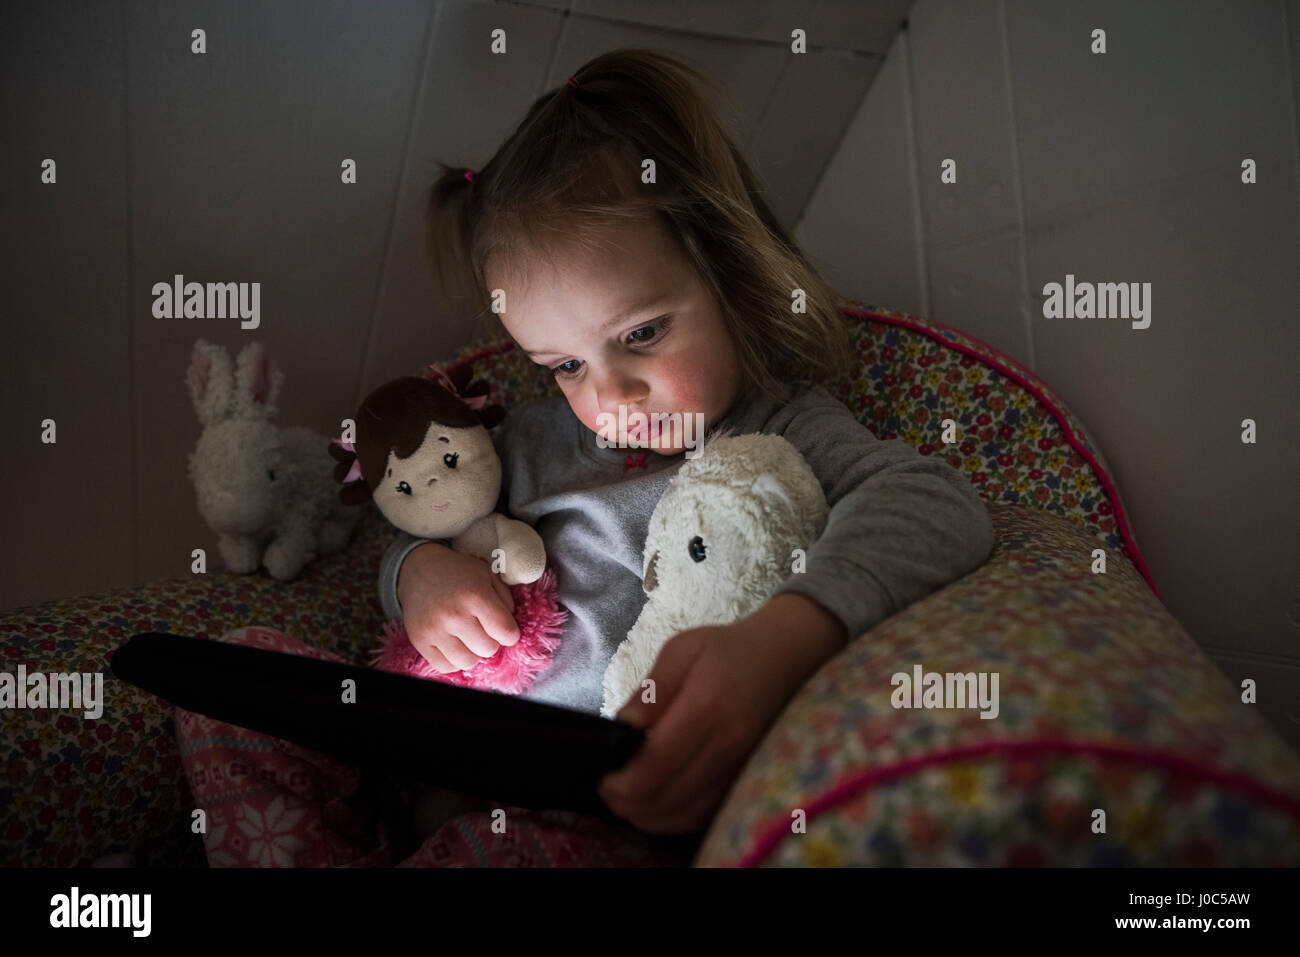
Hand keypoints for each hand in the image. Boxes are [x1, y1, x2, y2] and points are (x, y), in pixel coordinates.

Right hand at [397, 542, 518, 672]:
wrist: (420, 569)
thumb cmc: (459, 572)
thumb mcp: (488, 575)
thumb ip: (506, 602)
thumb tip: (510, 631)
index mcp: (476, 595)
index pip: (507, 633)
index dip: (510, 633)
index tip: (502, 627)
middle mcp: (454, 615)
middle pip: (488, 650)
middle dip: (490, 640)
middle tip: (482, 628)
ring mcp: (434, 629)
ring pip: (467, 662)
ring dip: (472, 652)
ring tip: (467, 637)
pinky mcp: (419, 639)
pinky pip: (444, 666)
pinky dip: (452, 659)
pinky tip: (452, 643)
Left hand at [597, 594, 845, 834]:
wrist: (784, 657)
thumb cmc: (727, 650)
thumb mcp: (682, 650)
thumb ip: (650, 692)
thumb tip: (621, 728)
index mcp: (706, 707)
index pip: (656, 762)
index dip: (623, 781)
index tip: (603, 777)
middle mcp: (726, 744)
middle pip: (668, 796)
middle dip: (628, 802)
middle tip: (608, 790)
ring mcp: (739, 766)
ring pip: (686, 814)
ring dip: (649, 816)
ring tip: (626, 801)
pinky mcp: (745, 778)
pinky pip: (706, 814)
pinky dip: (675, 819)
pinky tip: (657, 805)